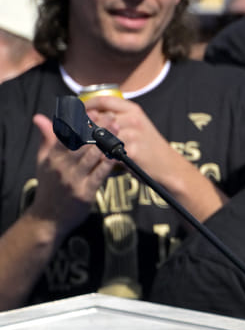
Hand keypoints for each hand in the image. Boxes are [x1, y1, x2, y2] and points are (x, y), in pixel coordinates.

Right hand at [25, 114, 113, 232]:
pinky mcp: (85, 193)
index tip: (95, 111)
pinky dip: (109, 162)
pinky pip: (99, 174)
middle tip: (112, 117)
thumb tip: (40, 117)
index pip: (67, 134)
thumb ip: (46, 139)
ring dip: (106, 142)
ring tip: (118, 130)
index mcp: (52, 158)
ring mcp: (74, 180)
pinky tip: (118, 153)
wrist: (49, 217)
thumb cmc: (49, 185)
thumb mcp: (43, 161)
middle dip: (98, 129)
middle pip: (82, 143)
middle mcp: (62, 167)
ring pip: (92, 156)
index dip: (81, 122)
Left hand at [83, 96, 178, 182]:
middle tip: (71, 132)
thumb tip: (87, 115)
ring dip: (86, 141)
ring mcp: (133, 134)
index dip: (85, 105)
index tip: (75, 111)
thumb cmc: (147, 146)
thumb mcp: (135, 126)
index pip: (103, 100)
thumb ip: (115, 119)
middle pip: (97, 117)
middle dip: (82, 125)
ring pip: (99, 134)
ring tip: (78, 146)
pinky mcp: (132, 151)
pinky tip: (91, 157)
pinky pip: (106, 151)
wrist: (167, 165)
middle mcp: (133, 119)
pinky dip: (97, 154)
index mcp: (133, 109)